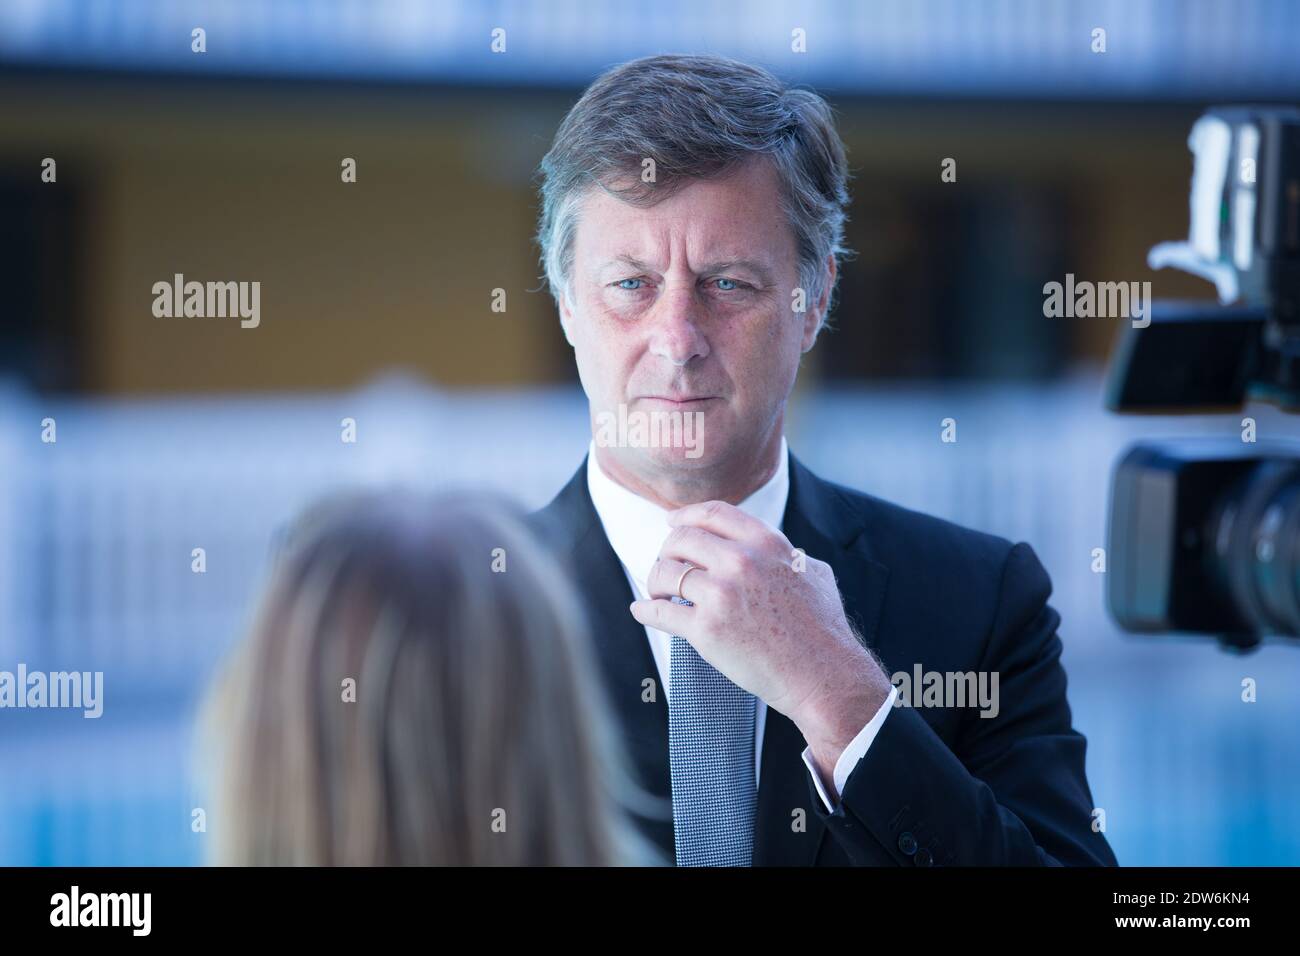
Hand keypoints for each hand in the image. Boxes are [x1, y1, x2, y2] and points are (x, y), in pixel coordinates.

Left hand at [629, 499, 892, 775]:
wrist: (824, 676)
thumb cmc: (823, 631)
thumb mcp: (813, 574)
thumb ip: (784, 556)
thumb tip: (770, 552)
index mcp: (766, 543)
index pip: (713, 513)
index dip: (686, 516)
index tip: (673, 522)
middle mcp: (740, 562)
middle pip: (681, 540)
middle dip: (668, 551)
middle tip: (666, 565)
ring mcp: (720, 594)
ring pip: (665, 573)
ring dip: (655, 581)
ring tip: (657, 592)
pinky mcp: (705, 630)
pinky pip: (660, 612)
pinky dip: (645, 610)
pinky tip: (642, 610)